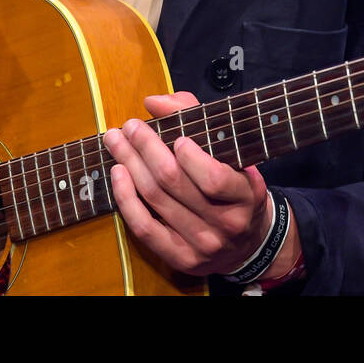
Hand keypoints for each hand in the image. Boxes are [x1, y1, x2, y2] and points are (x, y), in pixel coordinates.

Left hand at [103, 90, 290, 276]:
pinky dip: (126, 199)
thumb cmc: (235, 185)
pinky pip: (145, 228)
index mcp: (246, 195)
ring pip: (155, 200)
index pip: (214, 179)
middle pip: (174, 183)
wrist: (248, 242)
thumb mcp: (232, 151)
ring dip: (130, 164)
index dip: (190, 157)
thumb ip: (197, 117)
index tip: (176, 137)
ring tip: (116, 141)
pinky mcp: (181, 259)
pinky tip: (118, 173)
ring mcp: (202, 245)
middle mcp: (226, 223)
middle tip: (130, 126)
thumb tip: (154, 103)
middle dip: (146, 147)